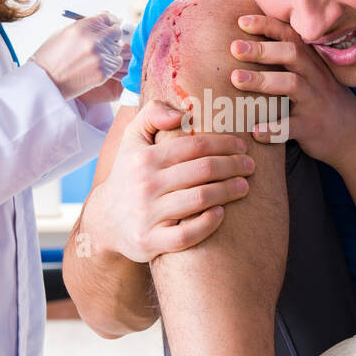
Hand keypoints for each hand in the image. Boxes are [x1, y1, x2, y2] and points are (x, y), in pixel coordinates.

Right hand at [30, 10, 127, 100]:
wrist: (44, 81)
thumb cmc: (50, 58)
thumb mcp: (63, 33)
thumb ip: (84, 27)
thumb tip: (101, 23)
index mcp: (82, 28)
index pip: (107, 18)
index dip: (110, 20)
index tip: (112, 23)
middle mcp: (93, 41)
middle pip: (116, 32)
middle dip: (112, 35)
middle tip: (108, 39)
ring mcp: (99, 57)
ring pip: (117, 48)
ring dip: (111, 50)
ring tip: (97, 55)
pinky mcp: (103, 72)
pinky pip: (117, 62)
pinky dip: (111, 62)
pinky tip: (99, 64)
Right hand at [85, 99, 255, 262]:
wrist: (105, 221)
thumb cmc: (128, 175)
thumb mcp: (131, 139)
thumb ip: (152, 114)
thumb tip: (182, 113)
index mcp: (144, 158)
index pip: (194, 145)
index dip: (223, 144)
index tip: (241, 146)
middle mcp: (145, 185)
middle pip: (202, 170)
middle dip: (233, 166)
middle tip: (250, 166)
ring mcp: (147, 215)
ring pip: (199, 199)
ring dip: (228, 191)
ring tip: (244, 187)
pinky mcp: (150, 242)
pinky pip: (186, 235)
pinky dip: (207, 223)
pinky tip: (220, 213)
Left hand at [228, 12, 355, 166]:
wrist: (355, 136)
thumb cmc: (321, 101)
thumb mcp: (311, 76)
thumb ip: (287, 60)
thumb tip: (248, 43)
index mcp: (311, 62)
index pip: (290, 35)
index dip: (267, 25)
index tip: (242, 21)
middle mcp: (315, 77)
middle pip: (291, 54)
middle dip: (262, 49)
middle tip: (234, 48)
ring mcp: (314, 102)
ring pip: (292, 85)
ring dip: (263, 80)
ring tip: (235, 80)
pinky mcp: (312, 128)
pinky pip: (291, 127)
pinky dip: (273, 129)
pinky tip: (254, 131)